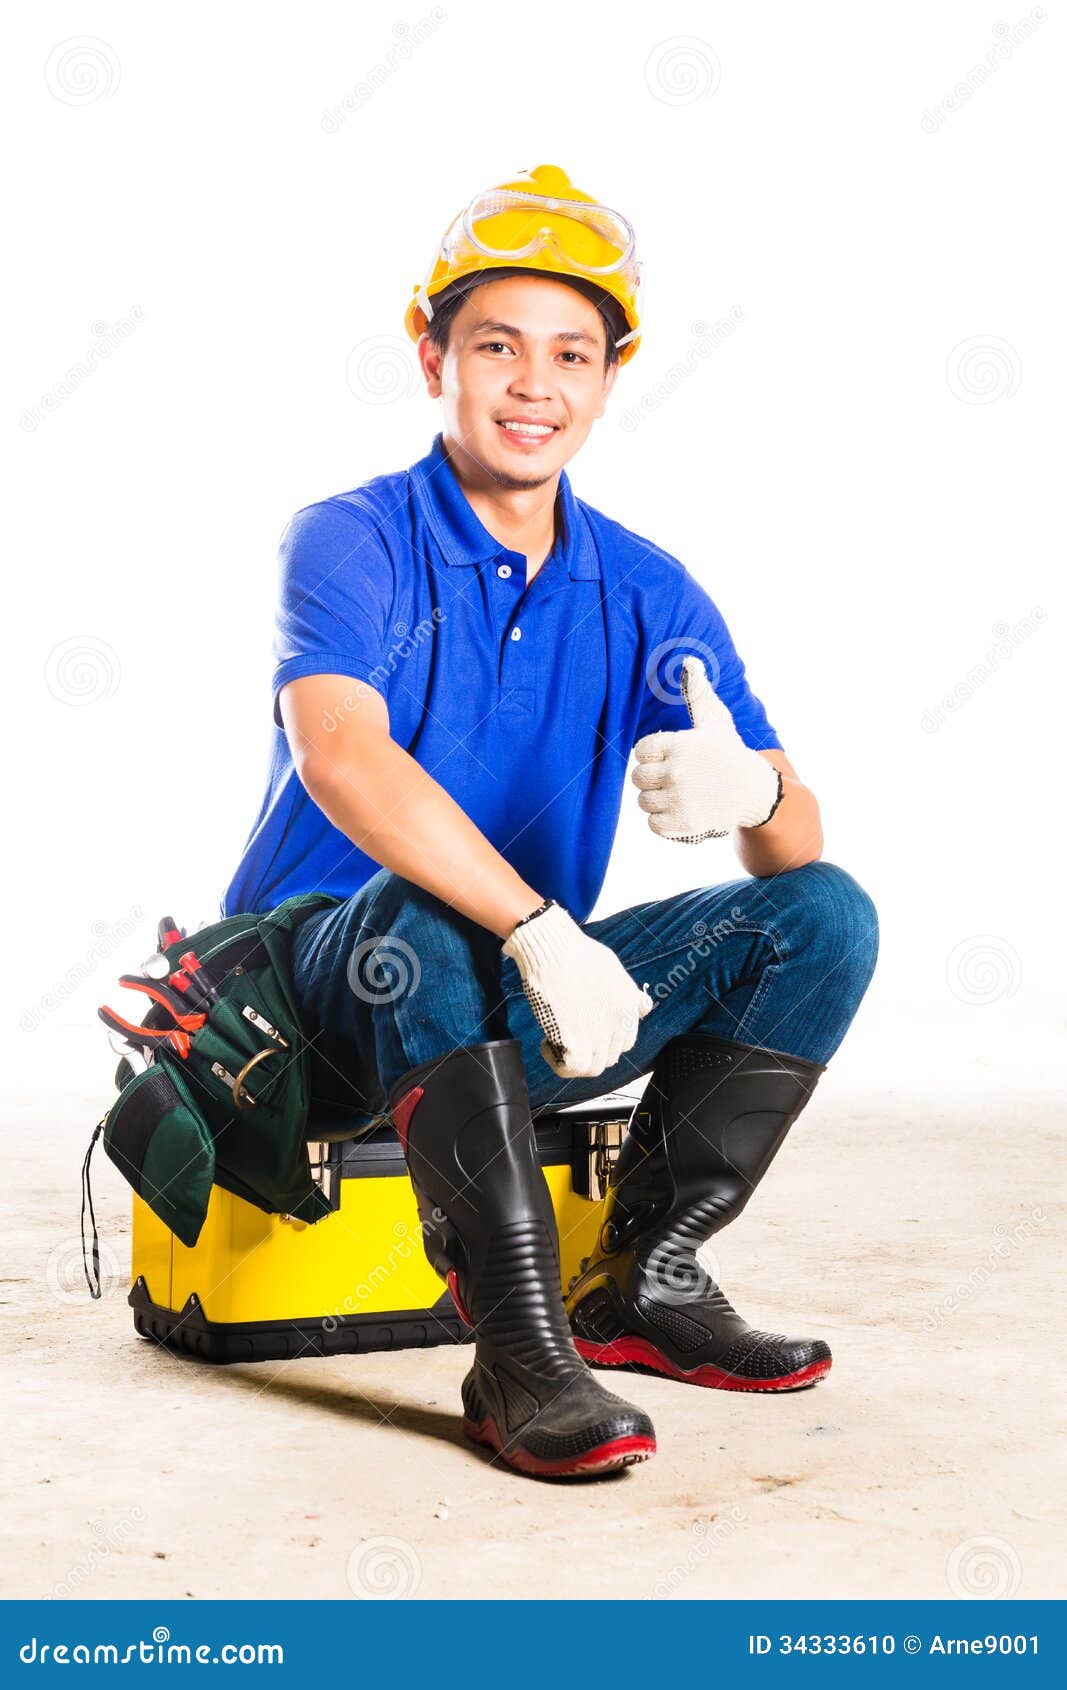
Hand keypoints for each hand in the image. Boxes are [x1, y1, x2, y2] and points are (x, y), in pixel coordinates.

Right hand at [502, 902, 653, 1078]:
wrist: (552, 947)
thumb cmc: (576, 951)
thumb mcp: (615, 968)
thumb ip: (630, 992)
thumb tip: (644, 1007)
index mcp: (629, 1006)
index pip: (626, 1042)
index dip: (605, 1041)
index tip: (586, 1031)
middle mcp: (618, 1023)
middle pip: (609, 1057)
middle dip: (589, 1050)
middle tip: (569, 1036)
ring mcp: (598, 1033)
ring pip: (593, 1068)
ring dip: (574, 1061)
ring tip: (557, 1043)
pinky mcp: (575, 1040)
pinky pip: (572, 1069)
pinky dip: (558, 1063)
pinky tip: (546, 1044)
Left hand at [632, 656, 783, 840]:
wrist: (756, 792)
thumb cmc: (729, 753)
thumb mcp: (715, 721)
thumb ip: (698, 692)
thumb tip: (689, 661)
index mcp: (679, 744)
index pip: (641, 751)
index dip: (654, 756)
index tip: (673, 757)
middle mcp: (677, 771)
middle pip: (639, 778)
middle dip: (655, 778)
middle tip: (679, 778)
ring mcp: (679, 799)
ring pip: (644, 801)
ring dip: (660, 800)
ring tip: (683, 794)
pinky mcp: (683, 824)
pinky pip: (654, 824)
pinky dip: (666, 821)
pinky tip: (683, 810)